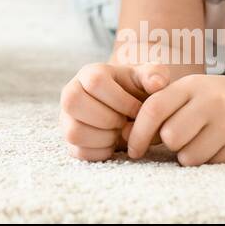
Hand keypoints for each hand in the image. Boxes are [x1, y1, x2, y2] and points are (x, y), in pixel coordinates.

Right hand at [60, 61, 175, 161]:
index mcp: (89, 73)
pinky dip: (101, 151)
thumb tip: (158, 83)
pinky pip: (79, 152)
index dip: (121, 100)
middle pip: (73, 102)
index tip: (138, 110)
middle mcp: (71, 92)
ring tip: (118, 132)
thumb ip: (156, 74)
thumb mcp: (147, 79)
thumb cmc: (136, 92)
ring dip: (104, 137)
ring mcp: (67, 117)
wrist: (127, 109)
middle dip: (107, 118)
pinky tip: (112, 142)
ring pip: (74, 131)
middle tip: (125, 122)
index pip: (95, 82)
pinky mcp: (70, 140)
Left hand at [126, 73, 224, 165]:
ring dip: (186, 155)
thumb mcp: (185, 92)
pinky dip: (207, 160)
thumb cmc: (208, 99)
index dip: (138, 133)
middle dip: (168, 144)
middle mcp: (211, 100)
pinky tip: (215, 145)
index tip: (133, 149)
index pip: (154, 109)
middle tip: (178, 138)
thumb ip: (158, 108)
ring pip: (189, 156)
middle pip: (171, 136)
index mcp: (190, 85)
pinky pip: (210, 164)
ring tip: (197, 141)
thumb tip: (124, 136)